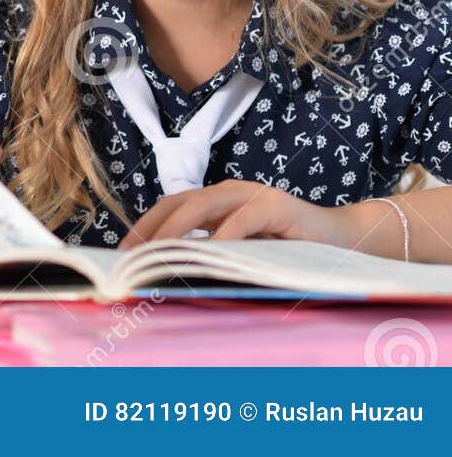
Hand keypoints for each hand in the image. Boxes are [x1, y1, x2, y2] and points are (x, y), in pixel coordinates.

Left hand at [119, 180, 355, 248]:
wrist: (343, 240)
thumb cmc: (289, 249)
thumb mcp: (243, 251)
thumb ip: (212, 254)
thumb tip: (169, 274)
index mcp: (217, 201)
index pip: (170, 207)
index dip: (144, 226)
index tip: (123, 253)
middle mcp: (230, 192)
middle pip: (178, 203)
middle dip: (150, 229)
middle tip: (131, 256)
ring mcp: (253, 195)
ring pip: (201, 205)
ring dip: (175, 231)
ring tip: (157, 255)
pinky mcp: (277, 206)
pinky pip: (243, 218)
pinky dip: (224, 236)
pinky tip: (210, 255)